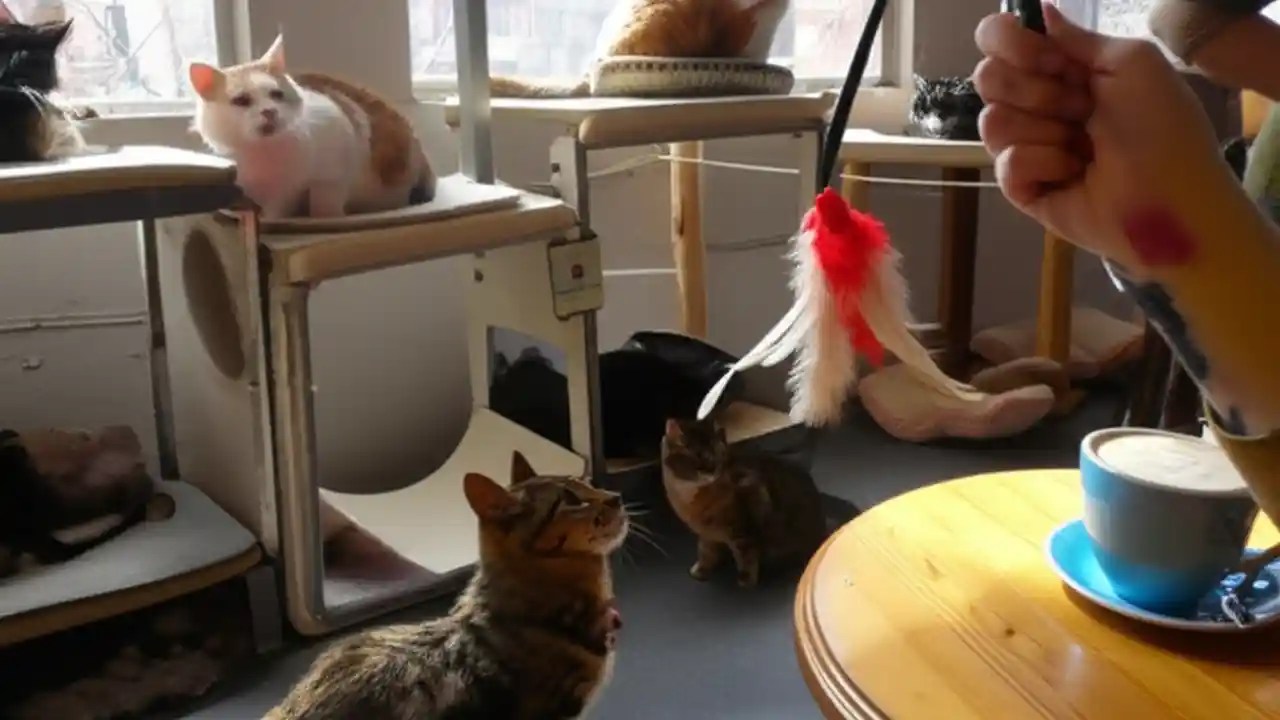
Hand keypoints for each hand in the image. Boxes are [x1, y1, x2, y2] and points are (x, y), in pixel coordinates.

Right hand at [973, 3, 1237, 270]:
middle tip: (1081, 110)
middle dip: (1036, 91)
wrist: (1169, 198)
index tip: (1046, 59)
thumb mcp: (1133, 62)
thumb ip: (1078, 36)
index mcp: (1064, 70)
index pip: (1001, 41)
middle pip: (988, 78)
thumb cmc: (1161, 127)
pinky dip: (1044, 164)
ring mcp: (1028, 147)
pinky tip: (1074, 175)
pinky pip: (1006, 164)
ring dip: (1045, 131)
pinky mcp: (1023, 188)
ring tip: (1083, 149)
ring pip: (992, 122)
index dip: (1010, 43)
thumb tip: (1039, 10)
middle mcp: (1039, 105)